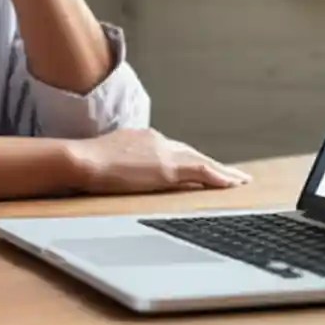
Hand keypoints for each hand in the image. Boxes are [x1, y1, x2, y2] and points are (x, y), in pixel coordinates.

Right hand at [65, 129, 252, 194]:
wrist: (83, 160)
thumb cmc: (87, 164)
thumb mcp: (109, 160)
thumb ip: (123, 164)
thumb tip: (123, 174)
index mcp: (145, 139)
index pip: (175, 151)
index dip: (191, 161)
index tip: (204, 168)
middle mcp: (159, 141)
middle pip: (193, 154)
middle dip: (213, 165)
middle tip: (233, 175)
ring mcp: (165, 152)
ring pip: (203, 162)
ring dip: (223, 173)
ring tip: (240, 181)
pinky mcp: (168, 167)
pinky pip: (202, 172)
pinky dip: (219, 178)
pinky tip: (232, 185)